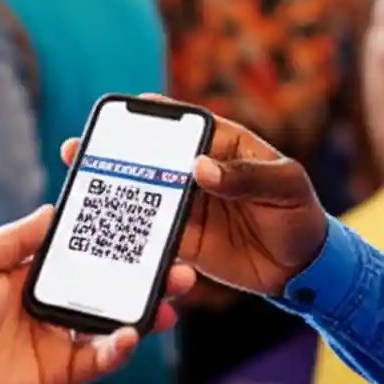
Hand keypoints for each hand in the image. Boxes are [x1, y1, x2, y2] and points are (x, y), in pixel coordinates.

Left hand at [0, 207, 195, 383]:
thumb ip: (18, 238)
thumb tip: (53, 210)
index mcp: (25, 275)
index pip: (80, 255)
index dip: (110, 244)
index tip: (143, 228)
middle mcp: (44, 306)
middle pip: (106, 290)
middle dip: (143, 278)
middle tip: (176, 263)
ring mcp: (53, 341)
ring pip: (111, 325)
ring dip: (145, 311)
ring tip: (172, 297)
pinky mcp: (56, 375)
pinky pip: (97, 361)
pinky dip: (119, 349)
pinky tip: (133, 333)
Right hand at [61, 99, 326, 296]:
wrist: (304, 269)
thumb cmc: (301, 214)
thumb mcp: (286, 187)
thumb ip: (246, 177)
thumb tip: (200, 168)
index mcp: (223, 145)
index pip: (184, 124)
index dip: (152, 116)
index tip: (123, 113)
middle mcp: (199, 172)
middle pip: (151, 159)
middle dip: (115, 153)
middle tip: (79, 149)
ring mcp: (189, 206)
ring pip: (145, 195)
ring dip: (115, 192)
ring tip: (80, 188)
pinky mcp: (185, 240)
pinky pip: (154, 236)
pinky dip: (132, 235)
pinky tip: (106, 233)